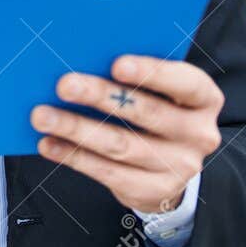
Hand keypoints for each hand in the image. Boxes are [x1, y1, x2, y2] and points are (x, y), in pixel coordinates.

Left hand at [30, 55, 223, 213]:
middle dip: (101, 96)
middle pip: (146, 113)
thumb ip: (134, 76)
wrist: (171, 165)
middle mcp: (199, 134)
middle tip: (63, 84)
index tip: (116, 64)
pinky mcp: (154, 190)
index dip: (152, 72)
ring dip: (76, 128)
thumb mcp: (159, 91)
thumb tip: (82, 56)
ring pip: (121, 145)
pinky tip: (49, 143)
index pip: (185, 83)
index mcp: (203, 99)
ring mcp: (180, 167)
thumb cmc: (155, 109)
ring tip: (42, 115)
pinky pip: (108, 172)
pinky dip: (74, 155)